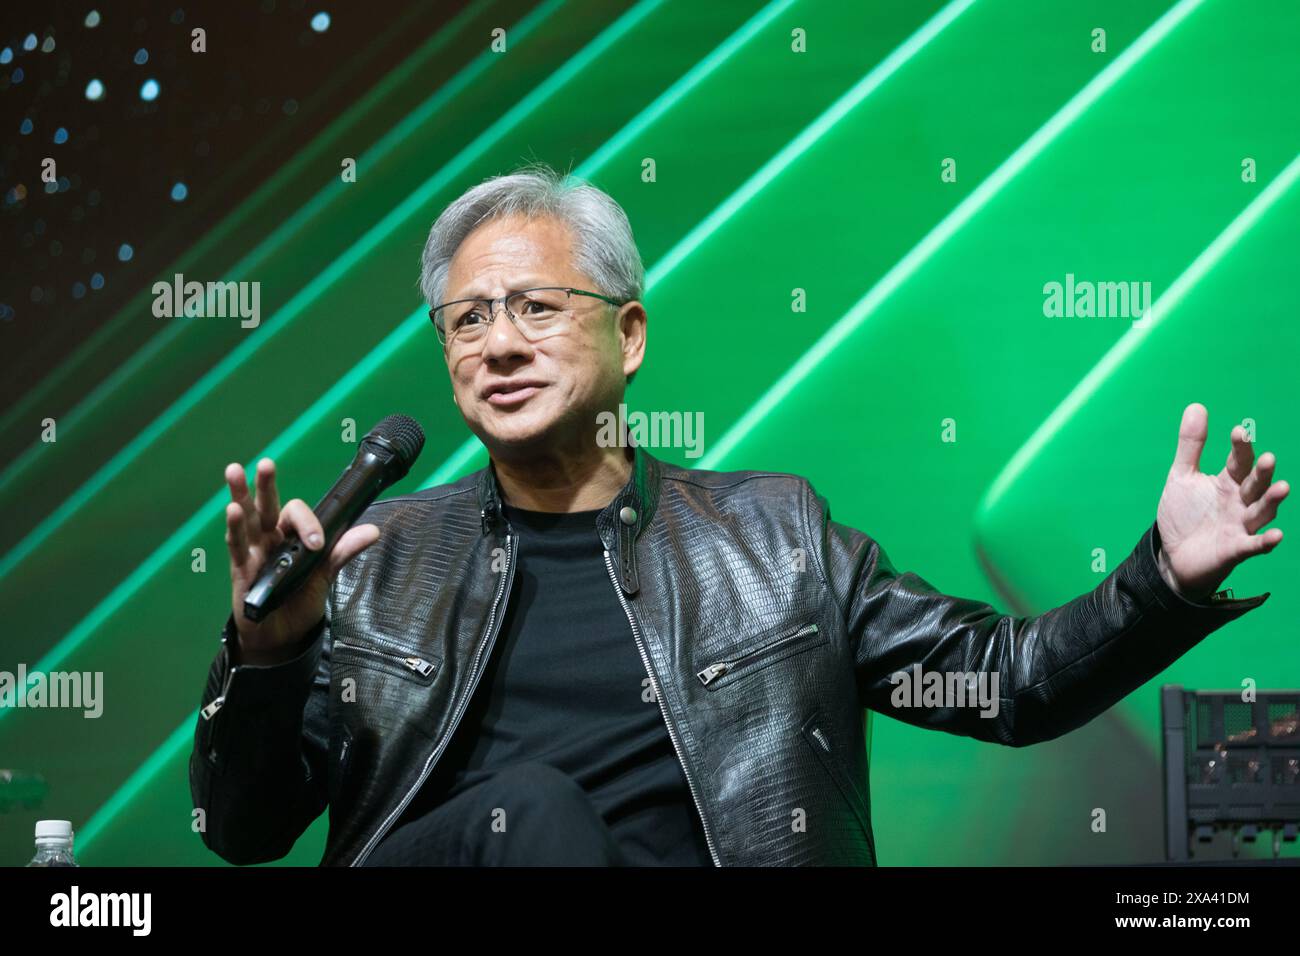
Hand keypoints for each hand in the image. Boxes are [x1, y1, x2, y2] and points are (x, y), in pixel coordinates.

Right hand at [225, 457, 378, 661]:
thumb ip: (343, 550)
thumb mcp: (325, 574)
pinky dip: (234, 528)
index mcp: (290, 536)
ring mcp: (253, 552)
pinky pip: (236, 546)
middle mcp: (269, 539)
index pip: (297, 515)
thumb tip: (372, 530)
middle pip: (267, 506)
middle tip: (266, 464)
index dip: (308, 523)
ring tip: (235, 471)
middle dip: (265, 484)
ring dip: (240, 496)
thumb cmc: (298, 600)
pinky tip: (232, 511)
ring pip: (246, 520)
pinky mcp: (241, 570)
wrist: (282, 635)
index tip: (317, 543)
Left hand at [1156, 403, 1287, 600]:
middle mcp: (1240, 502)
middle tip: (1268, 458)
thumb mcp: (1182, 477)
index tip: (1238, 431)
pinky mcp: (1235, 549)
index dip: (1240, 447)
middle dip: (1262, 473)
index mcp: (1228, 482)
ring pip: (1261, 512)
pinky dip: (1265, 541)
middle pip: (1255, 485)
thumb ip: (1191, 445)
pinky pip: (1253, 546)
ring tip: (1282, 487)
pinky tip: (1276, 535)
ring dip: (1271, 501)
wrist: (1173, 555)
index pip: (1238, 461)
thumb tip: (1196, 405)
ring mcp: (1240, 526)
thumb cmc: (1184, 514)